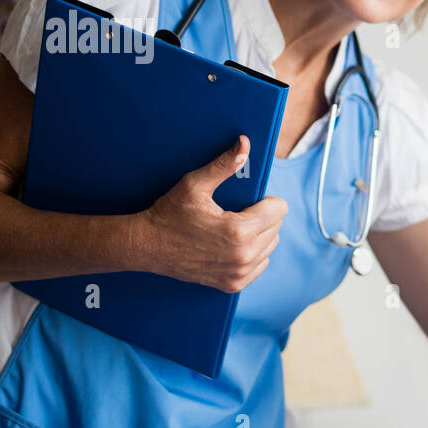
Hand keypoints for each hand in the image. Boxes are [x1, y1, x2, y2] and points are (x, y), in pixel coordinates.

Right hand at [137, 135, 287, 292]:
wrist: (147, 246)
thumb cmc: (170, 213)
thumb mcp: (195, 184)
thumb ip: (224, 165)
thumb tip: (245, 142)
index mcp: (238, 230)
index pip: (279, 210)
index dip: (266, 200)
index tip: (248, 200)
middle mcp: (243, 255)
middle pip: (277, 227)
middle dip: (263, 216)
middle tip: (237, 212)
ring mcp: (239, 273)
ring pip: (271, 246)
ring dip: (260, 235)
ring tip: (234, 228)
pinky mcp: (233, 284)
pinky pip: (261, 264)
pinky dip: (253, 254)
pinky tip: (233, 245)